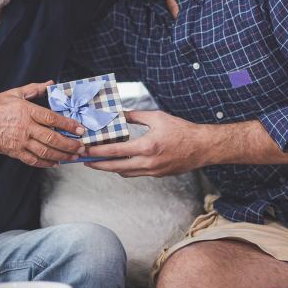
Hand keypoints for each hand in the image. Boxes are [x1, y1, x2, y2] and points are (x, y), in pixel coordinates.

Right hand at [0, 81, 86, 167]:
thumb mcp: (14, 93)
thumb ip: (34, 89)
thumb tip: (50, 83)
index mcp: (26, 111)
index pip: (52, 118)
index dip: (68, 124)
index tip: (80, 129)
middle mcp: (25, 127)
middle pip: (52, 137)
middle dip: (69, 144)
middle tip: (81, 146)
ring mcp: (20, 141)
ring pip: (45, 151)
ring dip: (61, 155)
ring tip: (73, 156)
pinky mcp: (15, 152)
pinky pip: (33, 160)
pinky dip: (46, 163)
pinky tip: (55, 162)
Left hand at [83, 110, 208, 176]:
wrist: (202, 147)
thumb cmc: (182, 130)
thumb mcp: (157, 117)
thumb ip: (136, 115)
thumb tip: (119, 113)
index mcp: (147, 147)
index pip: (116, 151)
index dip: (98, 151)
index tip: (87, 149)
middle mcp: (148, 162)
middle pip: (116, 167)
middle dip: (98, 165)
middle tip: (86, 161)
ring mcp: (153, 171)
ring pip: (125, 173)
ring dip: (111, 168)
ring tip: (99, 162)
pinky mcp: (158, 174)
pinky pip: (136, 173)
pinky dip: (125, 169)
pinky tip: (120, 162)